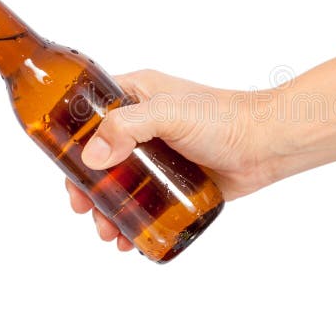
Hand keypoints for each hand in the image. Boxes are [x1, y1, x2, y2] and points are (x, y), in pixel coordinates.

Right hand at [65, 69, 276, 251]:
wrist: (268, 144)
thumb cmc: (225, 118)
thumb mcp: (171, 113)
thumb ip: (129, 127)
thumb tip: (92, 157)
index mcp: (137, 96)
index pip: (90, 115)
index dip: (72, 143)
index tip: (67, 171)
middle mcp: (143, 124)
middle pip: (100, 156)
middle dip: (87, 186)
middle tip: (84, 210)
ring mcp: (159, 154)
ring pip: (121, 183)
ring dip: (108, 209)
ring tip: (108, 233)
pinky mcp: (175, 181)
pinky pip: (145, 201)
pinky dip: (132, 220)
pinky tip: (129, 238)